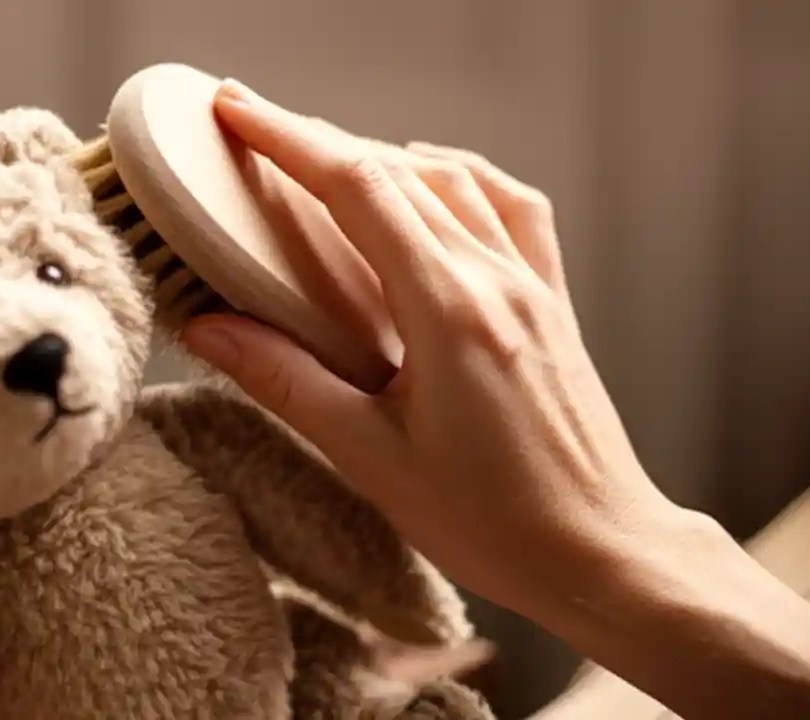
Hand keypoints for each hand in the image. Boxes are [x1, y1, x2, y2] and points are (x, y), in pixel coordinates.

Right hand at [184, 78, 673, 612]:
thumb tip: (209, 328)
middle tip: (251, 128)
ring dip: (380, 156)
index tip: (233, 109)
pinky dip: (457, 178)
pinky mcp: (550, 301)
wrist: (600, 552)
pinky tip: (429, 183)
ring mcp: (531, 284)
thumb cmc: (493, 521)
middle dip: (317, 138)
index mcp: (449, 311)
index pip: (357, 189)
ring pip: (451, 180)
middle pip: (397, 171)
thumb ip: (286, 382)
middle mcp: (496, 279)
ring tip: (321, 159)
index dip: (287, 138)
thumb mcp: (370, 458)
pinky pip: (507, 207)